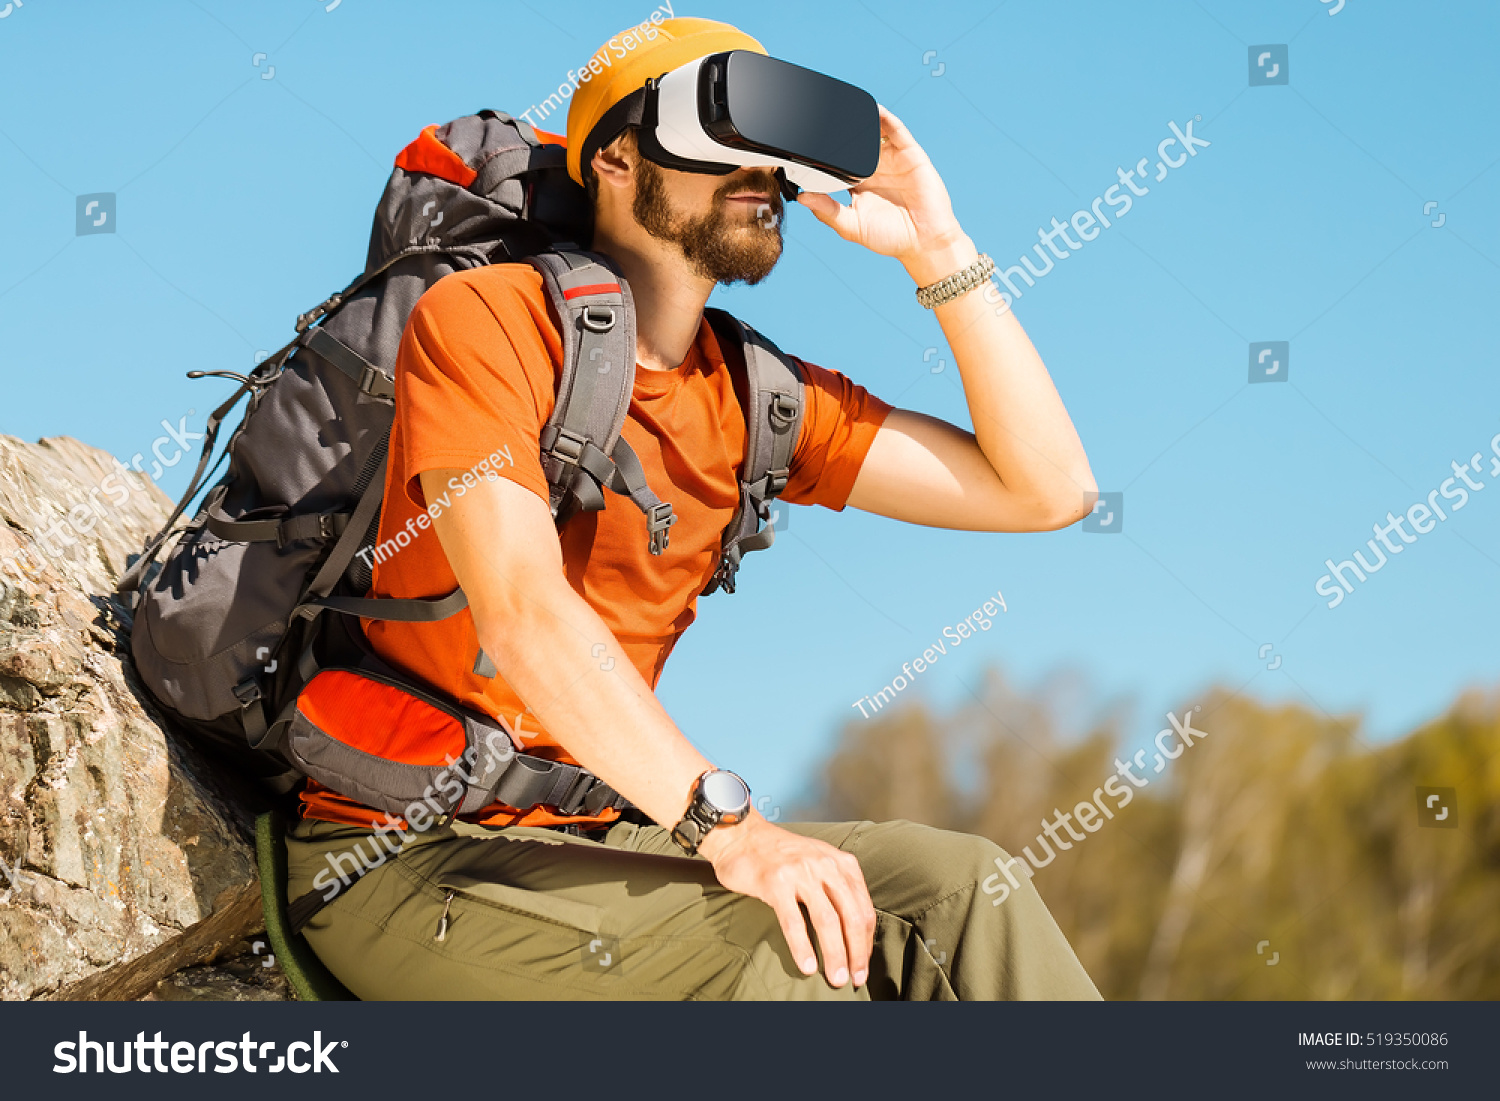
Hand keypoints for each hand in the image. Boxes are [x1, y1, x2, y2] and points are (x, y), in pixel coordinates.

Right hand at [700, 813, 875, 988]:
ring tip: (836, 978)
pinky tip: (807, 966)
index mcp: (840, 863)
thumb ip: (837, 886)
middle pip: (851, 916)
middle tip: (855, 978)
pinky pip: (793, 921)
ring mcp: (800, 873)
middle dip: (857, 952)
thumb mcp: (818, 860)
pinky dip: (802, 947)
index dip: (866, 941)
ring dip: (835, 954)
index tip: (862, 963)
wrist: (741, 835)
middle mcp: (825, 866)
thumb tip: (852, 932)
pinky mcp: (775, 882)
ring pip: (827, 921)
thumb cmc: (780, 854)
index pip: (864, 908)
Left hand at [796, 105, 966, 272]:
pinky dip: (885, 118)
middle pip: (852, 143)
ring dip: (859, 120)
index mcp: (857, 184)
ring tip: (840, 108)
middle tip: (818, 115)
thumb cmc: (890, 238)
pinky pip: (896, 130)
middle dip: (838, 131)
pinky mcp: (909, 154)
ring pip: (872, 132)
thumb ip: (827, 211)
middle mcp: (873, 168)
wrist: (925, 242)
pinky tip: (873, 108)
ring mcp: (891, 159)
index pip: (836, 162)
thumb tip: (802, 198)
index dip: (822, 153)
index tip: (802, 143)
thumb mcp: (851, 226)